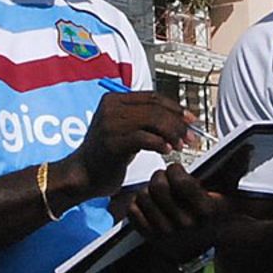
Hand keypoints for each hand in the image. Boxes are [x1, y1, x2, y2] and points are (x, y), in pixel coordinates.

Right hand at [65, 92, 192, 198]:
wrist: (82, 175)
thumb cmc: (106, 154)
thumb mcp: (124, 129)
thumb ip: (145, 119)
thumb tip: (180, 119)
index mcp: (114, 99)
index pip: (153, 97)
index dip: (175, 107)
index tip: (190, 119)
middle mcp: (111, 107)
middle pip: (156, 108)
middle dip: (178, 122)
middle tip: (190, 136)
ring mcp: (110, 124)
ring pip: (153, 121)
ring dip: (172, 133)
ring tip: (180, 146)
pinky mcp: (112, 142)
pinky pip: (145, 138)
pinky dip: (161, 144)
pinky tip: (166, 151)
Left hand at [128, 163, 236, 260]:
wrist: (200, 248)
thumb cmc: (212, 213)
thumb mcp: (226, 193)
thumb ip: (234, 169)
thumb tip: (248, 146)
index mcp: (205, 210)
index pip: (180, 181)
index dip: (175, 169)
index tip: (177, 170)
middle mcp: (185, 224)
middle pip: (158, 187)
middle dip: (159, 176)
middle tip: (164, 177)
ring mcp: (166, 233)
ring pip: (143, 197)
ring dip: (148, 190)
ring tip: (157, 192)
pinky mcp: (150, 238)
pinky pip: (133, 212)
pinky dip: (137, 203)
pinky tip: (149, 203)